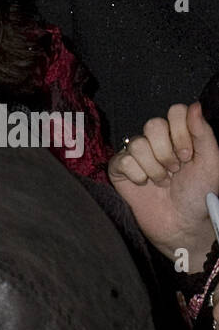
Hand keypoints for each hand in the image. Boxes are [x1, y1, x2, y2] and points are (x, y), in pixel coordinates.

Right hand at [109, 102, 218, 268]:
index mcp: (180, 134)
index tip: (188, 156)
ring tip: (162, 182)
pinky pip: (123, 160)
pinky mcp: (119, 169)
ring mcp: (137, 154)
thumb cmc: (198, 194)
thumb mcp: (211, 162)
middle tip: (175, 170)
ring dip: (154, 168)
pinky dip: (137, 175)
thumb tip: (194, 105)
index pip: (175, 111)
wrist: (181, 224)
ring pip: (138, 143)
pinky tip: (144, 185)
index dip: (181, 132)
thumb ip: (203, 132)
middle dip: (167, 152)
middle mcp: (157, 141)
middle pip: (154, 124)